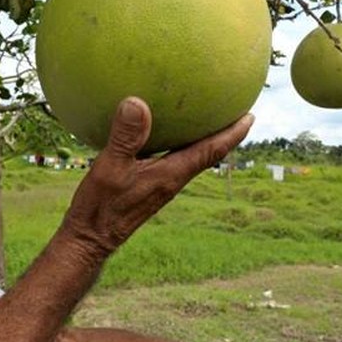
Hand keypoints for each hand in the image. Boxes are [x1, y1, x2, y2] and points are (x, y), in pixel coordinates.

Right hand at [59, 96, 252, 257]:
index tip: (250, 115)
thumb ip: (125, 136)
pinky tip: (160, 132)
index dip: (233, 133)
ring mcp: (162, 185)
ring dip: (204, 140)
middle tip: (236, 110)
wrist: (90, 240)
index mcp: (171, 175)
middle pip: (208, 154)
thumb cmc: (101, 207)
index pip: (211, 151)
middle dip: (224, 134)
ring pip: (192, 158)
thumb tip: (137, 102)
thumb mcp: (110, 168)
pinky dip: (178, 144)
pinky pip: (172, 160)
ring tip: (205, 117)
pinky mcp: (149, 187)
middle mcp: (172, 180)